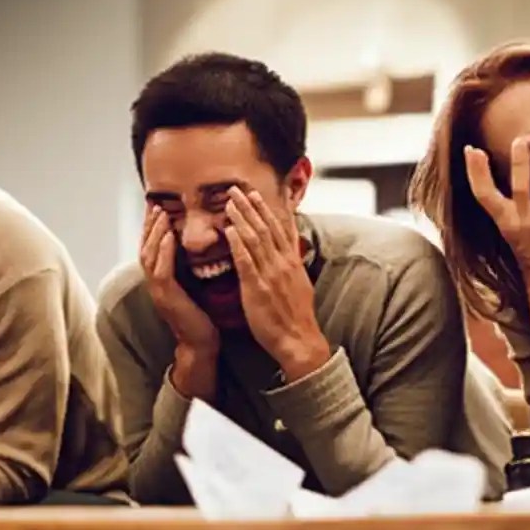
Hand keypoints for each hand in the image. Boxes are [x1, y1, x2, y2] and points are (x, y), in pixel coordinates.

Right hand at [139, 206, 219, 398]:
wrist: (201, 344)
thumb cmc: (202, 317)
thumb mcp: (194, 287)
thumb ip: (189, 268)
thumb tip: (197, 248)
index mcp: (160, 281)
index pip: (152, 248)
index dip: (152, 228)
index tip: (157, 208)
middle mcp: (154, 284)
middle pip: (145, 247)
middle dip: (149, 225)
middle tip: (154, 204)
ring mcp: (158, 291)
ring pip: (149, 255)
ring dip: (155, 233)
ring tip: (161, 214)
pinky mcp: (166, 297)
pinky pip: (161, 269)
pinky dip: (165, 251)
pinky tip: (170, 235)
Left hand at [224, 187, 329, 381]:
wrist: (299, 341)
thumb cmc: (297, 317)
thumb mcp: (301, 284)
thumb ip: (293, 265)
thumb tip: (292, 251)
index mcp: (292, 261)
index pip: (280, 228)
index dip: (267, 209)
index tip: (257, 193)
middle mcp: (282, 263)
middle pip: (265, 227)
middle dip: (249, 206)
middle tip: (235, 188)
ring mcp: (270, 274)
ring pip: (255, 239)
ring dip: (241, 218)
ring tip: (228, 202)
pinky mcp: (257, 288)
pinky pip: (246, 262)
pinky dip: (237, 244)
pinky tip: (229, 230)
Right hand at [463, 138, 529, 280]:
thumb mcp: (514, 228)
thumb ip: (511, 207)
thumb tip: (513, 178)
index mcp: (501, 220)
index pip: (480, 194)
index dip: (473, 172)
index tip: (470, 150)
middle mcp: (511, 220)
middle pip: (487, 193)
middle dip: (479, 170)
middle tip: (474, 149)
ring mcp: (529, 219)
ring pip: (520, 187)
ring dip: (519, 163)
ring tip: (520, 141)